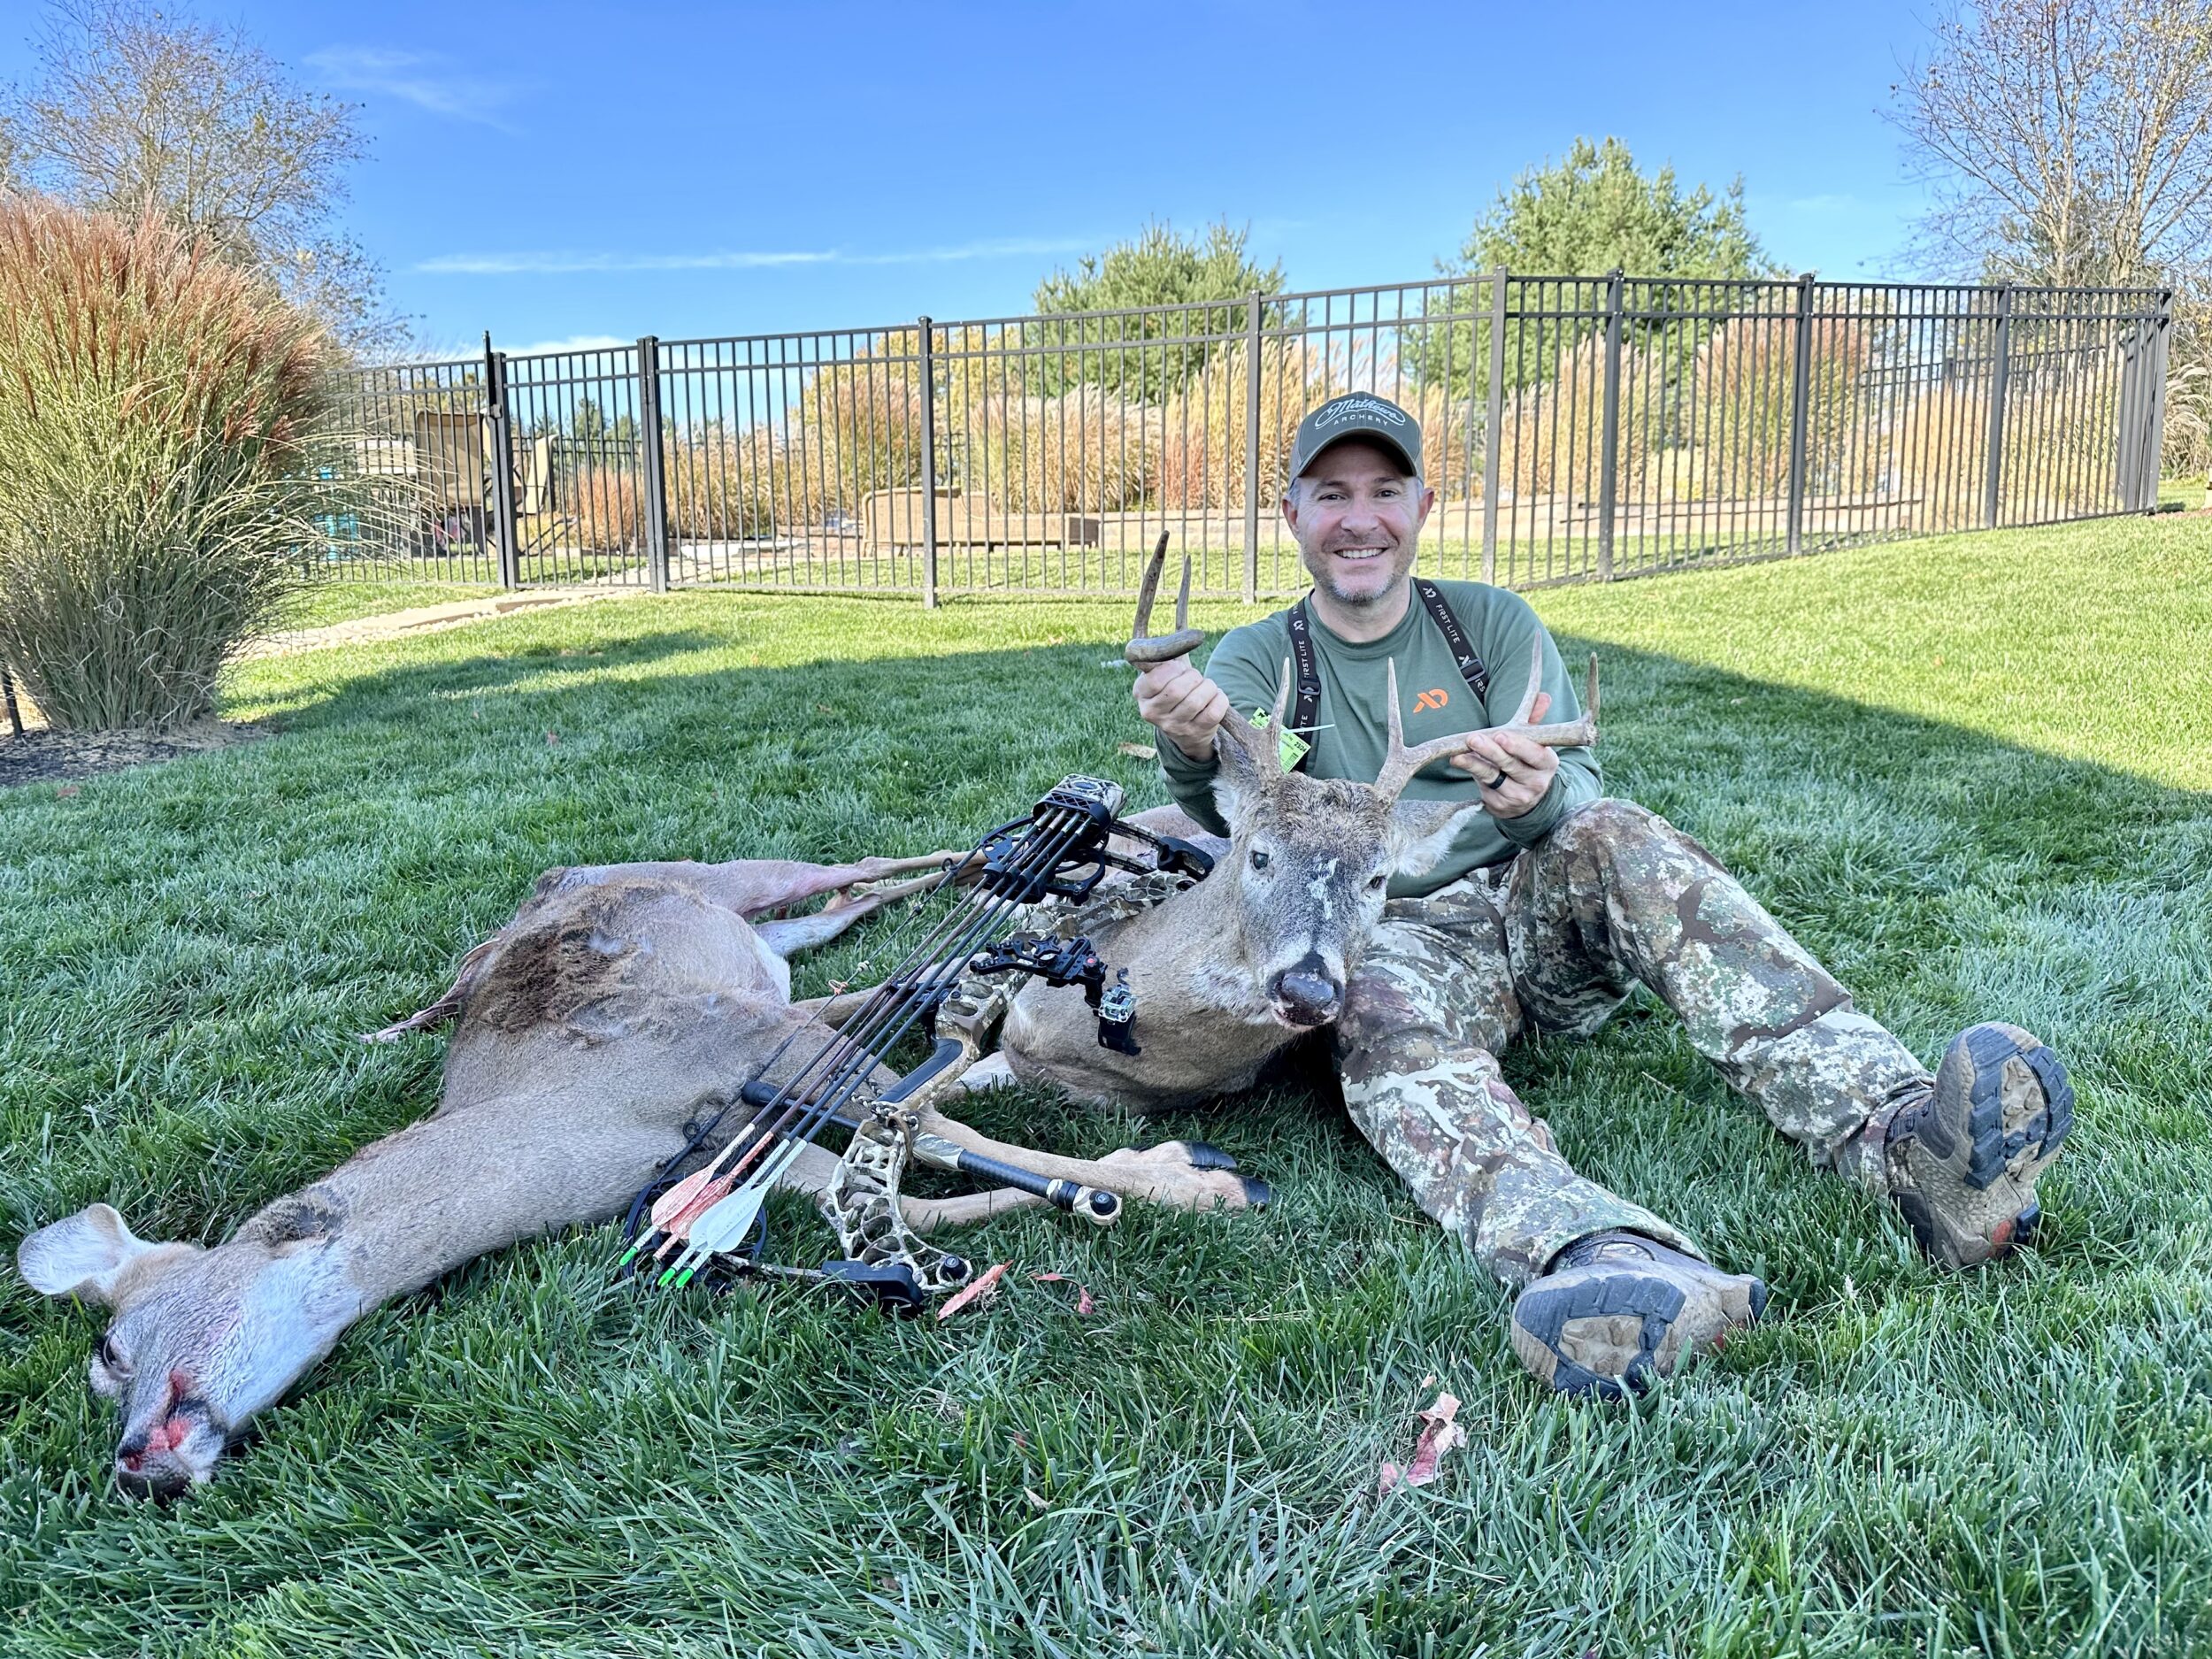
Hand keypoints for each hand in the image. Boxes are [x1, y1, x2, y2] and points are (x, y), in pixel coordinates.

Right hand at [1134, 656, 1229, 759]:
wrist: (1184, 729)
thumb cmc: (1173, 690)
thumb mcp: (1162, 673)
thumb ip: (1165, 654)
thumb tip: (1181, 624)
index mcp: (1140, 694)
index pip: (1155, 679)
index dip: (1173, 669)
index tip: (1179, 668)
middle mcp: (1153, 713)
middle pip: (1177, 690)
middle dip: (1193, 677)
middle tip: (1195, 677)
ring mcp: (1174, 726)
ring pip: (1196, 700)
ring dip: (1208, 687)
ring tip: (1206, 687)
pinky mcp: (1196, 733)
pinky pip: (1214, 712)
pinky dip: (1220, 699)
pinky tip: (1215, 697)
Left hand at [1450, 690, 1556, 818]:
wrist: (1529, 798)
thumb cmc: (1528, 762)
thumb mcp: (1536, 744)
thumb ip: (1535, 720)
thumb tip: (1544, 697)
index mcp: (1547, 764)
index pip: (1534, 755)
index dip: (1518, 746)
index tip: (1501, 736)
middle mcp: (1535, 783)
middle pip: (1510, 765)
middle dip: (1490, 752)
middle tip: (1473, 739)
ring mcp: (1517, 796)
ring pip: (1492, 777)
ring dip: (1474, 764)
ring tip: (1458, 755)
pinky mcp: (1500, 805)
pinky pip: (1483, 787)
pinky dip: (1471, 773)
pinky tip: (1460, 762)